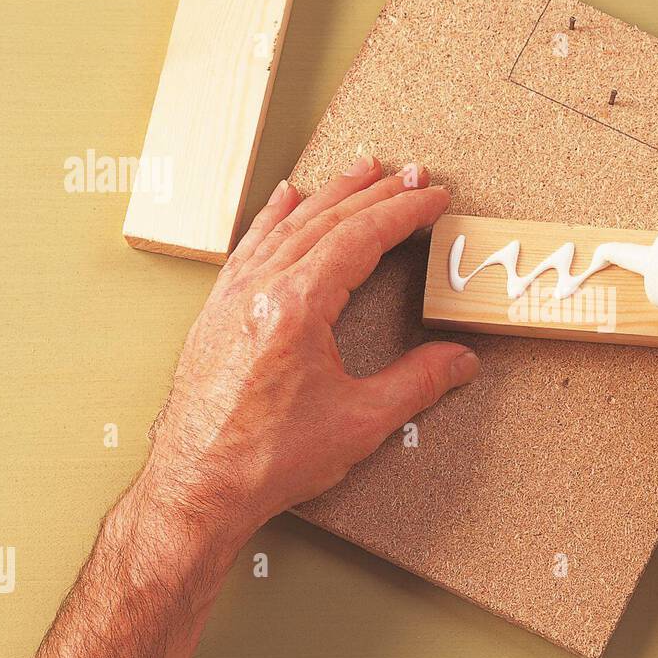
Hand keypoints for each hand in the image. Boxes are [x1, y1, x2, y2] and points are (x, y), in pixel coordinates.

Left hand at [141, 157, 478, 557]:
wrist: (197, 488)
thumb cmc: (266, 459)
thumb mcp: (360, 422)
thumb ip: (416, 383)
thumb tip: (459, 361)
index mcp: (297, 307)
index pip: (361, 238)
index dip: (402, 213)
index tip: (431, 197)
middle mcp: (260, 291)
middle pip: (326, 221)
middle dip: (374, 192)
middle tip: (409, 173)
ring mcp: (233, 298)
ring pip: (287, 226)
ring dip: (329, 195)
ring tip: (359, 170)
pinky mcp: (217, 313)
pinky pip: (250, 247)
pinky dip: (274, 218)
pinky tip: (284, 201)